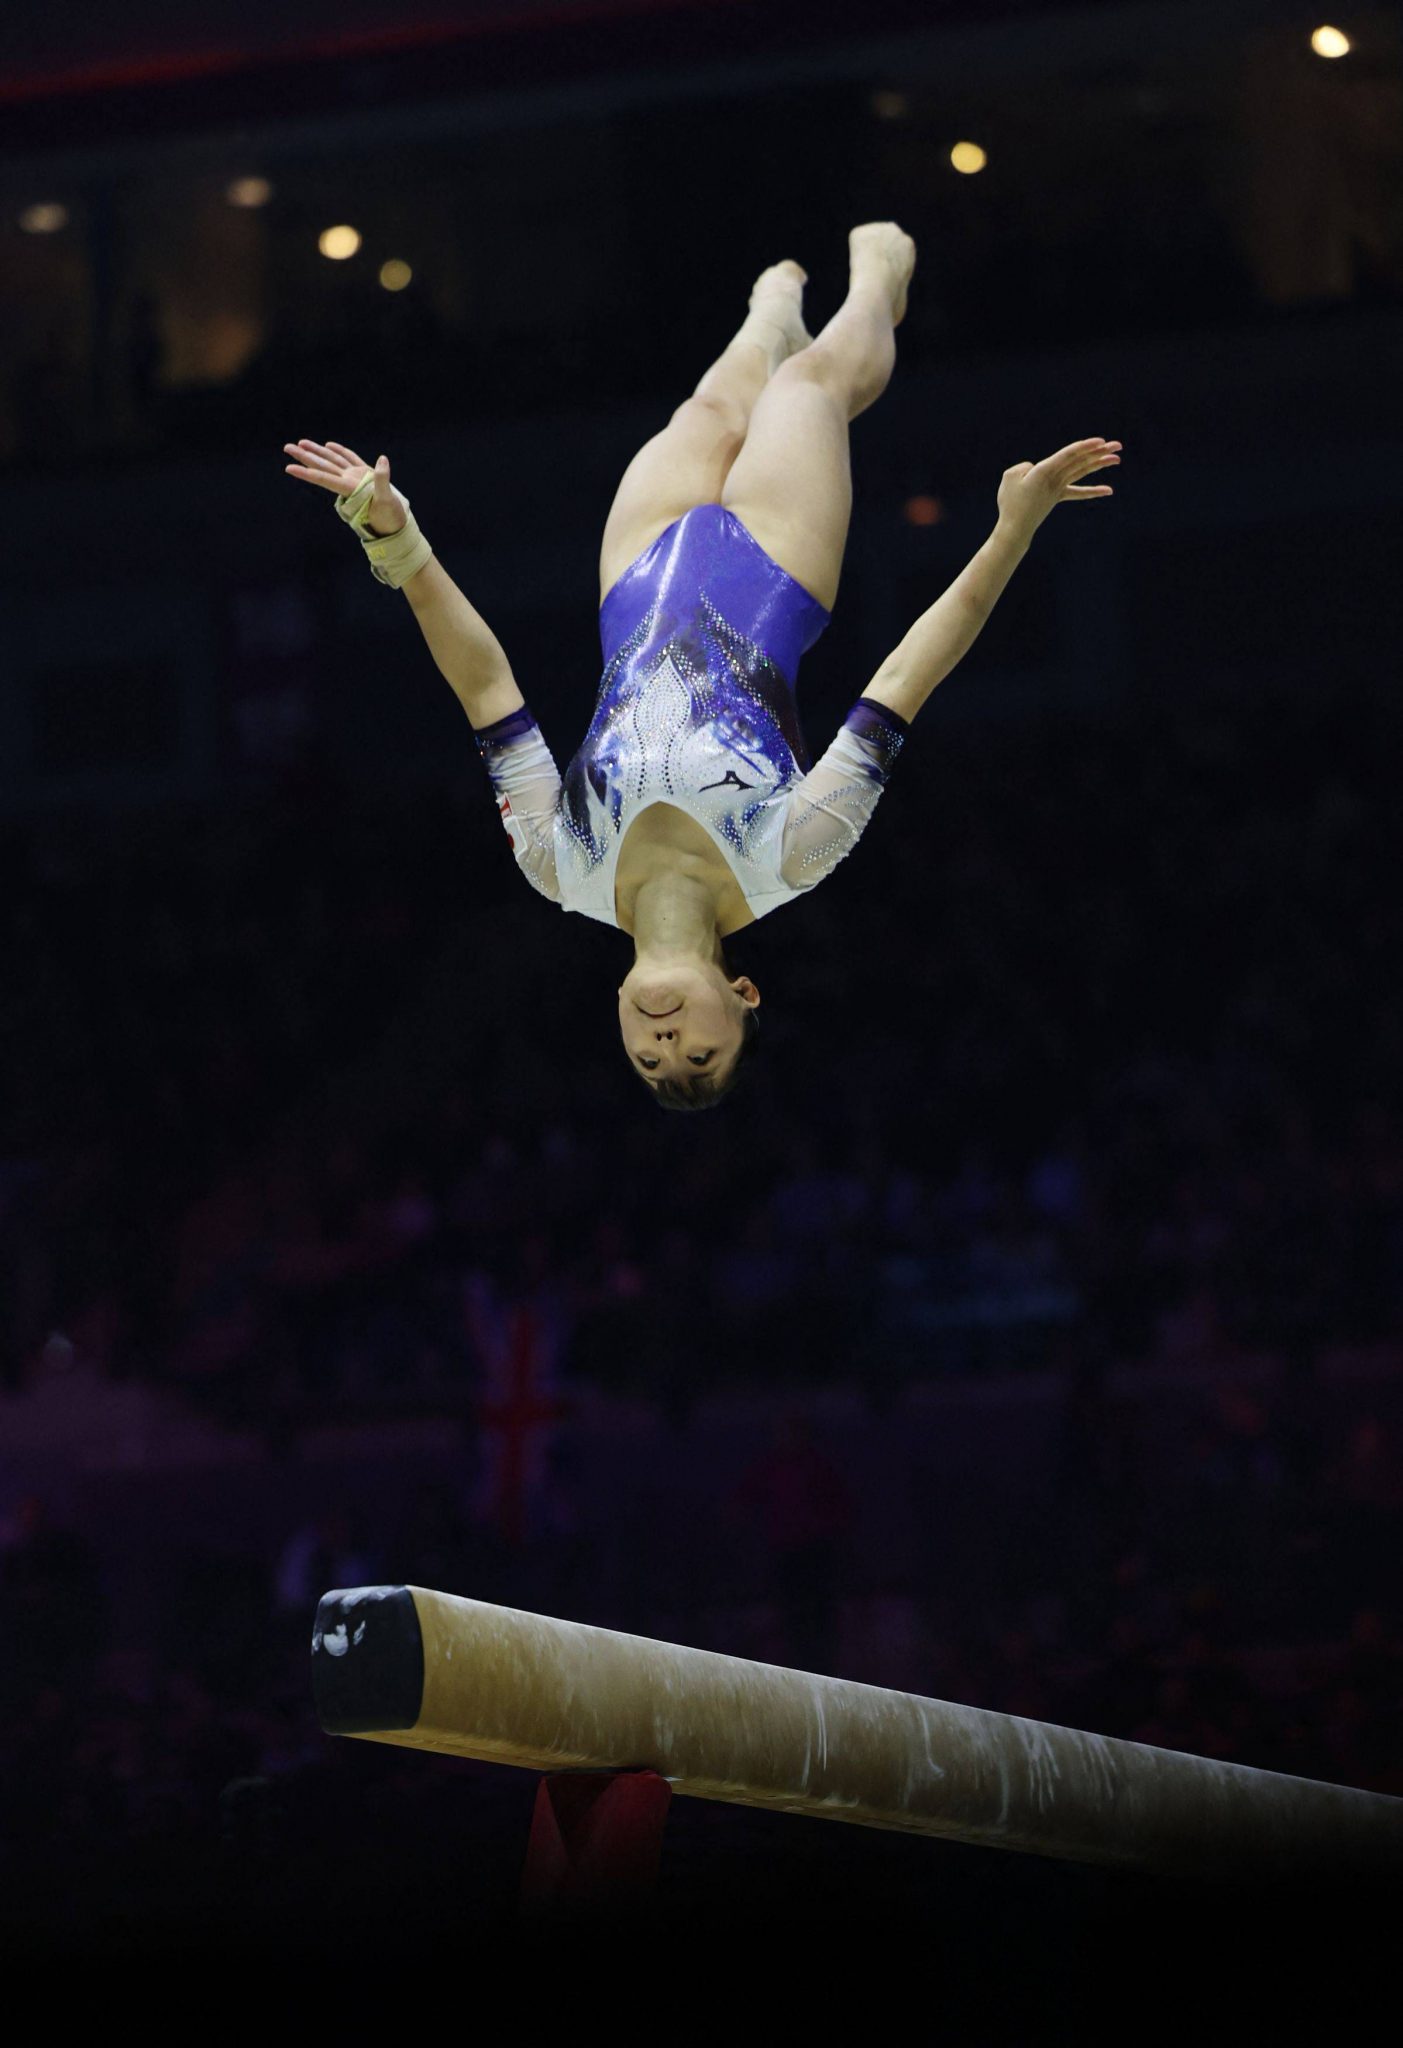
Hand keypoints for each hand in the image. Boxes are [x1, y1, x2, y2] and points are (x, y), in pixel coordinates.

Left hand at [282, 439, 407, 534]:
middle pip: (323, 467)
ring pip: (332, 461)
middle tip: (287, 447)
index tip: (289, 468)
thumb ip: (382, 480)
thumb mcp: (387, 500)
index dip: (306, 472)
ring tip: (301, 442)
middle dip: (305, 456)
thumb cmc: (390, 517)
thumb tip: (382, 459)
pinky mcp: (364, 476)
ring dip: (317, 451)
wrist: (395, 526)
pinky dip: (339, 451)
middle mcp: (348, 482)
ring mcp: (355, 478)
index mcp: (350, 488)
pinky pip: (350, 459)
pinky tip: (328, 445)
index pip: (324, 478)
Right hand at [996, 437, 1120, 536]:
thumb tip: (1035, 469)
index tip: (1101, 442)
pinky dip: (1093, 491)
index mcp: (1044, 471)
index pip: (1069, 455)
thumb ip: (1025, 467)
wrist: (1015, 528)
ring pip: (1082, 472)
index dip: (1085, 446)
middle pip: (1081, 461)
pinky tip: (1109, 490)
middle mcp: (1055, 478)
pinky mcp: (1058, 497)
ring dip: (1100, 464)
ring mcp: (1059, 488)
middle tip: (1118, 445)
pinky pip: (1078, 492)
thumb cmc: (1010, 502)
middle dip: (1100, 452)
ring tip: (1117, 459)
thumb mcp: (1010, 477)